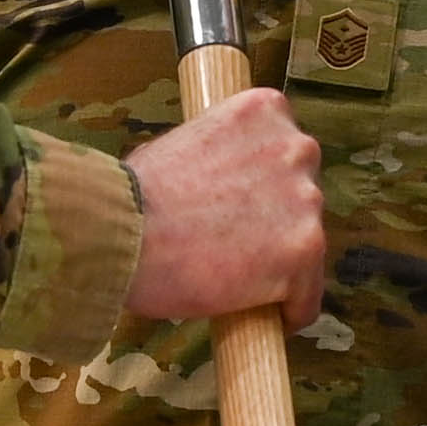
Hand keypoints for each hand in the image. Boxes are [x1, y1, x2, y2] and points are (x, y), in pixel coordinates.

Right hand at [124, 90, 326, 325]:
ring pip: (307, 244)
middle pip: (301, 194)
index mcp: (267, 111)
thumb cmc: (133, 194)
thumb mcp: (182, 141)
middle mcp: (296, 147)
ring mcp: (305, 199)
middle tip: (232, 245)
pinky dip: (288, 308)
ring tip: (235, 281)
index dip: (260, 185)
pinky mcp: (304, 249)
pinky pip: (307, 295)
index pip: (285, 150)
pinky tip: (260, 314)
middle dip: (274, 221)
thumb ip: (221, 155)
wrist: (120, 231)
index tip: (240, 207)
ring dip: (279, 263)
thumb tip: (225, 182)